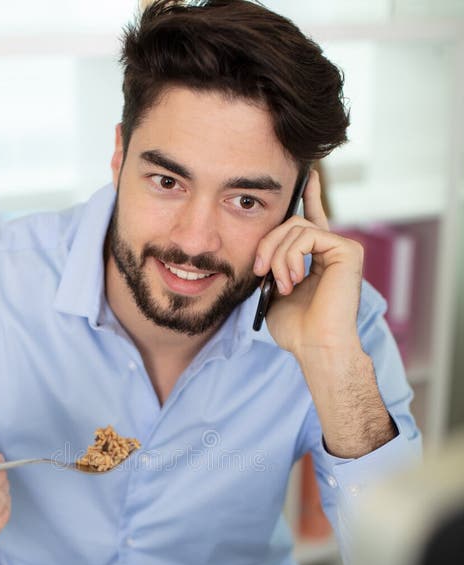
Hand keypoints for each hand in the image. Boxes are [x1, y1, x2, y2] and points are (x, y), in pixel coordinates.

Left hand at [254, 167, 364, 362]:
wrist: (316, 346)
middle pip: (292, 222)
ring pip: (296, 227)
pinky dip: (291, 257)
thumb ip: (273, 265)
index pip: (311, 220)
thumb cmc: (296, 329)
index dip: (309, 196)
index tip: (307, 175)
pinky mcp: (348, 250)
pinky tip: (292, 280)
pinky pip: (308, 235)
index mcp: (318, 259)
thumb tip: (262, 250)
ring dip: (277, 256)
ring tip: (281, 285)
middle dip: (268, 243)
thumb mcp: (274, 291)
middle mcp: (333, 250)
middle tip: (260, 270)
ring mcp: (343, 248)